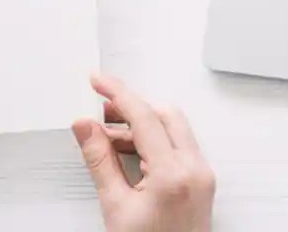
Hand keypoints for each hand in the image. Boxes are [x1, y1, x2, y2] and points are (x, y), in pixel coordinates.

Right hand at [72, 75, 214, 231]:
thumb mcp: (115, 207)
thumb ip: (99, 161)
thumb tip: (85, 127)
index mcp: (174, 174)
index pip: (145, 116)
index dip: (118, 94)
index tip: (98, 81)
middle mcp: (195, 170)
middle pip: (164, 116)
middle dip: (131, 109)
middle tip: (100, 112)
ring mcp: (203, 176)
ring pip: (173, 130)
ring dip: (142, 126)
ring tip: (106, 139)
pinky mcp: (202, 184)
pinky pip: (179, 148)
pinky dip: (154, 143)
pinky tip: (128, 153)